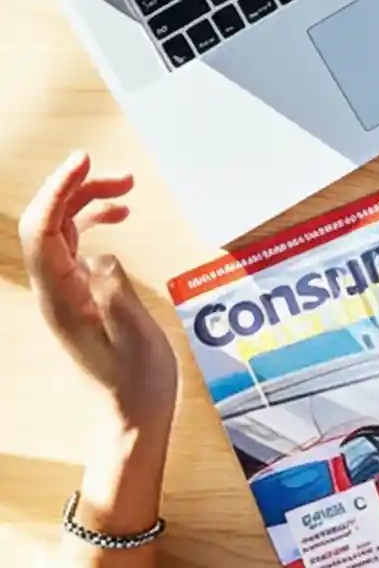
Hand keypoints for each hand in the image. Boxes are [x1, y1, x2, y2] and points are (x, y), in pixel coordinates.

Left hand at [19, 152, 177, 431]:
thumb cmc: (138, 382)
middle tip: (123, 175)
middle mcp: (53, 291)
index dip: (58, 191)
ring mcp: (62, 291)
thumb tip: (100, 256)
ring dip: (88, 200)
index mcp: (61, 300)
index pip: (43, 232)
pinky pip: (75, 244)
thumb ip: (114, 293)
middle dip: (77, 188)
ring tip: (128, 188)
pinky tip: (120, 213)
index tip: (84, 161)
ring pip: (62, 229)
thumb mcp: (135, 339)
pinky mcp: (77, 293)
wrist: (132, 414)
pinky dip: (95, 220)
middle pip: (48, 223)